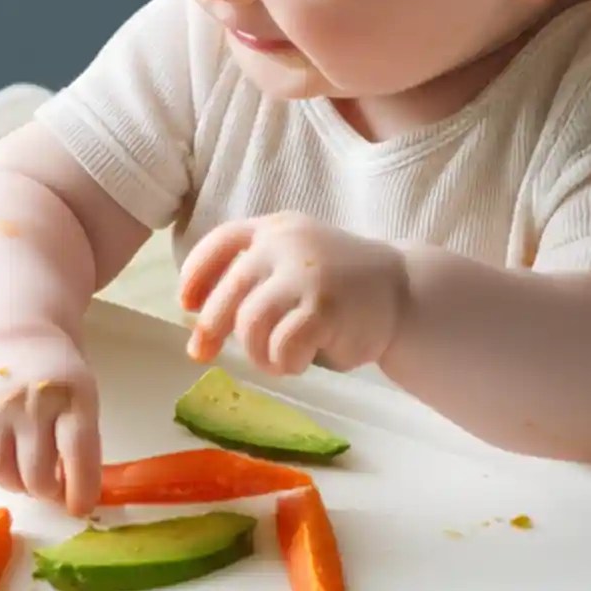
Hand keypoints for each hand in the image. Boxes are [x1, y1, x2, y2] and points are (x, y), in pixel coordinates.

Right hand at [0, 332, 100, 515]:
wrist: (9, 331)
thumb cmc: (54, 371)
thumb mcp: (82, 393)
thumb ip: (82, 437)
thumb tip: (77, 494)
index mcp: (71, 396)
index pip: (79, 453)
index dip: (82, 488)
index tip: (80, 507)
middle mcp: (30, 403)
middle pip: (36, 476)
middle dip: (46, 491)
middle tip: (48, 484)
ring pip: (0, 475)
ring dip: (14, 483)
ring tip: (22, 468)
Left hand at [179, 212, 407, 374]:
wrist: (405, 292)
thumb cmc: (341, 287)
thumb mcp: (294, 262)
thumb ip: (255, 278)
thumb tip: (199, 322)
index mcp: (274, 228)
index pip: (220, 243)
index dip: (195, 276)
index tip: (186, 305)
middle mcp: (285, 244)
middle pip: (226, 294)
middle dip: (210, 330)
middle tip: (204, 353)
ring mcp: (304, 273)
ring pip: (250, 325)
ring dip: (256, 352)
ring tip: (276, 357)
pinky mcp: (323, 306)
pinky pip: (281, 347)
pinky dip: (285, 362)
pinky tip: (300, 360)